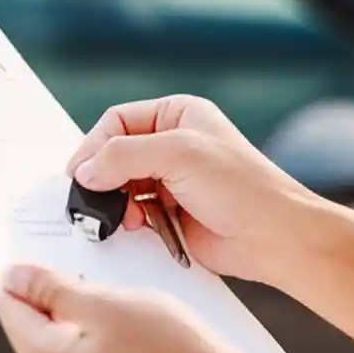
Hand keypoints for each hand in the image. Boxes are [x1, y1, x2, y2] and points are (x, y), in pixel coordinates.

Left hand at [0, 264, 265, 352]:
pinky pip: (89, 346)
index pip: (8, 304)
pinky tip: (132, 309)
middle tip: (89, 259)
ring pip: (64, 330)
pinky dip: (103, 322)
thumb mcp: (110, 305)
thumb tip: (16, 275)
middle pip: (33, 319)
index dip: (22, 267)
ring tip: (118, 283)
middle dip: (54, 284)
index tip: (43, 242)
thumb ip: (55, 289)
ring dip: (83, 301)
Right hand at [66, 95, 335, 284]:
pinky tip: (135, 227)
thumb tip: (85, 171)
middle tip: (89, 199)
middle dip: (102, 177)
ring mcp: (172, 180)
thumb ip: (124, 156)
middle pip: (115, 155)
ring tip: (118, 216)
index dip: (95, 145)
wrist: (273, 237)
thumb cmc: (242, 187)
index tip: (80, 173)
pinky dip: (127, 221)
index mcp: (179, 114)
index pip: (118, 121)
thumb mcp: (179, 154)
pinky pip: (134, 214)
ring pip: (121, 187)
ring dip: (114, 202)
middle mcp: (174, 144)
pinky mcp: (172, 213)